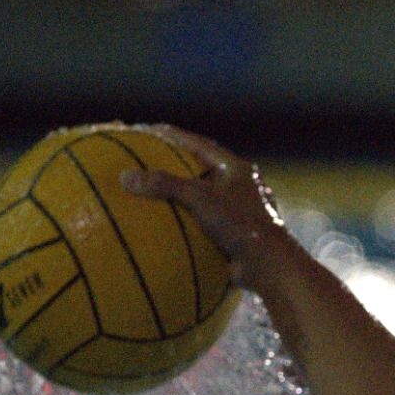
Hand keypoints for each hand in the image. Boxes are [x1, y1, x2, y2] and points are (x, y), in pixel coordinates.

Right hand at [117, 126, 287, 290]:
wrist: (269, 265)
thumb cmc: (239, 224)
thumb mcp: (199, 198)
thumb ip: (165, 185)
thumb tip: (126, 177)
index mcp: (238, 170)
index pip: (202, 144)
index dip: (176, 136)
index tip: (151, 130)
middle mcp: (243, 187)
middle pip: (205, 169)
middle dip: (179, 164)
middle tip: (151, 159)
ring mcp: (241, 212)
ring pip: (207, 198)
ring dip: (184, 195)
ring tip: (156, 192)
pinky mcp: (237, 235)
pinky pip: (206, 223)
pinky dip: (187, 222)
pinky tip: (167, 226)